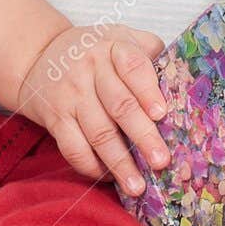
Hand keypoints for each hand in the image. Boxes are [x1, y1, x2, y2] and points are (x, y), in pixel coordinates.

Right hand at [13, 24, 169, 196]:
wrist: (39, 55)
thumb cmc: (94, 53)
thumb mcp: (122, 39)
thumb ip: (150, 53)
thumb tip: (185, 84)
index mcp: (114, 48)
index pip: (133, 67)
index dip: (148, 91)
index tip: (161, 114)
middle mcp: (91, 70)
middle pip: (119, 106)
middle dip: (142, 136)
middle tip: (161, 161)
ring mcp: (71, 95)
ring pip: (98, 133)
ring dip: (119, 163)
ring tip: (137, 186)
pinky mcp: (55, 118)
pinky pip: (73, 147)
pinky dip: (91, 166)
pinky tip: (109, 177)